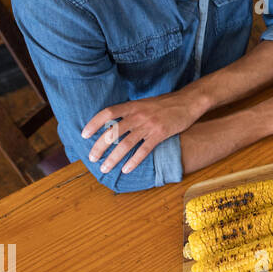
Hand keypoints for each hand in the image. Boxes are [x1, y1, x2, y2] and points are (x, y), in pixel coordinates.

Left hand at [82, 89, 206, 174]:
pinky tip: (127, 169)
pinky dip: (134, 161)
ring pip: (126, 144)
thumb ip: (131, 112)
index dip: (94, 123)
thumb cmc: (166, 104)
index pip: (108, 113)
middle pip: (113, 132)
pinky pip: (144, 150)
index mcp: (133, 106)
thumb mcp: (145, 104)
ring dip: (113, 158)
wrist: (189, 102)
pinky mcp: (160, 134)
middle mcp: (138, 115)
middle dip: (99, 146)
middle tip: (92, 158)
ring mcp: (149, 125)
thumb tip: (115, 123)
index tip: (84, 135)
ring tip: (105, 168)